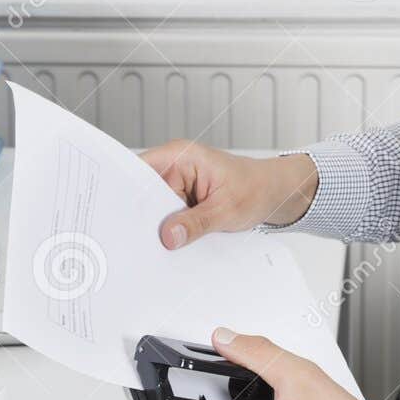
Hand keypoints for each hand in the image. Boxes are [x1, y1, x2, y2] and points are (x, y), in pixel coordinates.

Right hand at [139, 141, 318, 248]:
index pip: (140, 171)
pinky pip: (168, 217)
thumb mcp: (227, 209)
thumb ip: (196, 223)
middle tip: (145, 241)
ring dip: (160, 226)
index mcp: (180, 156)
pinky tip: (175, 243)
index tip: (123, 217)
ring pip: (155, 210)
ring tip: (164, 243)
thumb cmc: (256, 188)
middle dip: (145, 217)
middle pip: (144, 194)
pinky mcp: (183, 201)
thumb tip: (168, 235)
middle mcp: (174, 167)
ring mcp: (177, 185)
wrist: (275, 193)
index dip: (128, 193)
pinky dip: (172, 230)